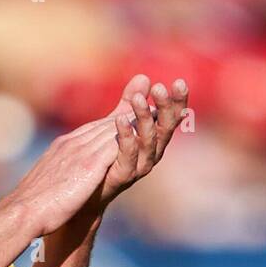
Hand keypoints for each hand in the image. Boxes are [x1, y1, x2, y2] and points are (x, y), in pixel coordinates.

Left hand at [85, 73, 188, 215]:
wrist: (87, 189)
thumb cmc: (106, 154)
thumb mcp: (119, 123)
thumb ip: (129, 102)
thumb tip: (143, 77)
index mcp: (154, 138)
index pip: (172, 117)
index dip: (177, 101)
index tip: (178, 82)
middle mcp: (152, 152)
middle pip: (166, 128)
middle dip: (165, 108)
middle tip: (160, 88)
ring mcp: (140, 165)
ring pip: (149, 140)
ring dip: (144, 118)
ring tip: (137, 99)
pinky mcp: (123, 175)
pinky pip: (129, 155)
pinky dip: (126, 136)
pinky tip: (119, 119)